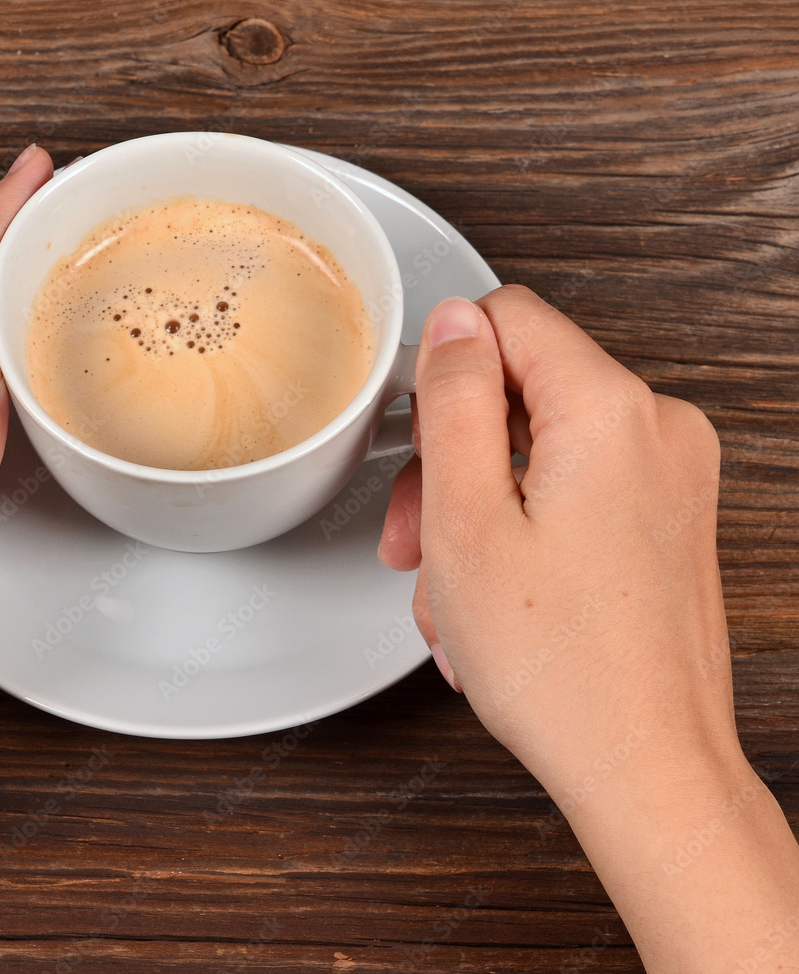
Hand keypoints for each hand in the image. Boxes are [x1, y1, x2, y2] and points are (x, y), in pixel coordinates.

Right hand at [380, 287, 798, 972]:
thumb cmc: (561, 666)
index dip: (446, 372)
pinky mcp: (668, 519)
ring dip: (478, 508)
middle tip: (415, 534)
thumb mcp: (465, 516)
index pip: (508, 317)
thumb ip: (456, 398)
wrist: (647, 770)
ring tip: (453, 588)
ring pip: (539, 450)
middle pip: (522, 392)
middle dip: (451, 459)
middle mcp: (660, 431)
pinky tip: (493, 595)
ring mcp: (672, 478)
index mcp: (611, 410)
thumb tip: (452, 322)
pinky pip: (573, 491)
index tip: (416, 436)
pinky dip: (522, 529)